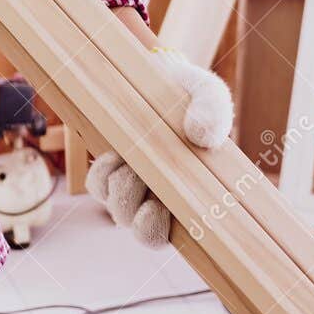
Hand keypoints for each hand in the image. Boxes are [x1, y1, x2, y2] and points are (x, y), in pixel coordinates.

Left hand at [85, 47, 233, 246]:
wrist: (162, 77)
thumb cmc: (191, 95)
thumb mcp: (209, 95)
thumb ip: (214, 112)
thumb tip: (200, 134)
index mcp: (190, 197)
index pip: (176, 235)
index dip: (157, 230)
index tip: (157, 207)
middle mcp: (162, 200)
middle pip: (143, 232)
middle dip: (137, 208)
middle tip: (142, 174)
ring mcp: (134, 189)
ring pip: (118, 211)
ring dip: (122, 188)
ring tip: (132, 158)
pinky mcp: (110, 172)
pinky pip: (98, 187)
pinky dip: (105, 174)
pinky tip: (117, 155)